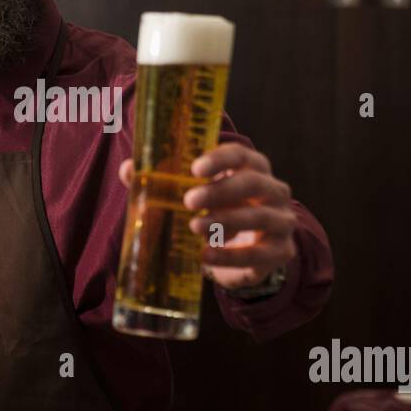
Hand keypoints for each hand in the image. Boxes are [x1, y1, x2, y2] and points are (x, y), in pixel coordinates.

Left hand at [117, 143, 297, 290]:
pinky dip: (230, 256)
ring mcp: (282, 220)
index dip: (220, 159)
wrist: (247, 254)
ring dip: (225, 221)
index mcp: (253, 168)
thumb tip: (128, 170)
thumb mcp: (195, 196)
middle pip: (253, 182)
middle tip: (188, 200)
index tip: (195, 169)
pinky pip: (259, 253)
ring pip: (259, 217)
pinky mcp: (282, 251)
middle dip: (220, 190)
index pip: (241, 154)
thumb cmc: (218, 212)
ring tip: (194, 227)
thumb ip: (163, 181)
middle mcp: (274, 190)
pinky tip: (205, 256)